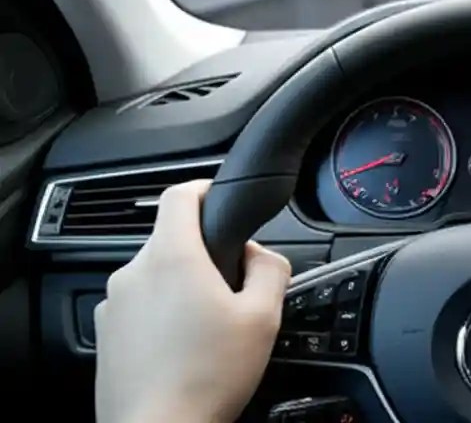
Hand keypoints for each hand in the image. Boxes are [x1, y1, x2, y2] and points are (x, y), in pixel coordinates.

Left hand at [95, 179, 291, 422]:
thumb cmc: (208, 377)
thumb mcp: (264, 317)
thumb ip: (270, 270)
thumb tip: (262, 255)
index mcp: (173, 258)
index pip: (179, 194)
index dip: (204, 187)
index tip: (219, 196)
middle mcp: (135, 273)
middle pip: (172, 239)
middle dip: (204, 254)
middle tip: (235, 288)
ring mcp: (115, 305)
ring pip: (157, 276)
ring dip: (183, 288)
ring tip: (211, 327)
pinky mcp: (106, 335)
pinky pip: (141, 308)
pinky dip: (163, 316)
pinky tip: (186, 348)